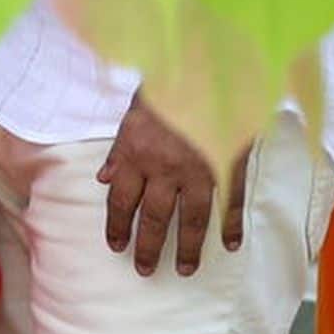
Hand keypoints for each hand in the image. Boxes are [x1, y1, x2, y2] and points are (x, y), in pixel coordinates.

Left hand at [99, 95, 246, 276]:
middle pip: (153, 218)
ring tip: (185, 270)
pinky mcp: (229, 165)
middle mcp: (164, 168)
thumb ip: (118, 147)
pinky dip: (231, 225)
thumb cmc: (166, 81)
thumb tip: (102, 176)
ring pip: (191, 219)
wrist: (207, 63)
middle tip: (144, 270)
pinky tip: (231, 245)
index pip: (120, 200)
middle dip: (148, 247)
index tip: (115, 246)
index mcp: (136, 152)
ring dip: (188, 248)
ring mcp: (199, 169)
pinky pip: (230, 202)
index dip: (116, 226)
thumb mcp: (132, 110)